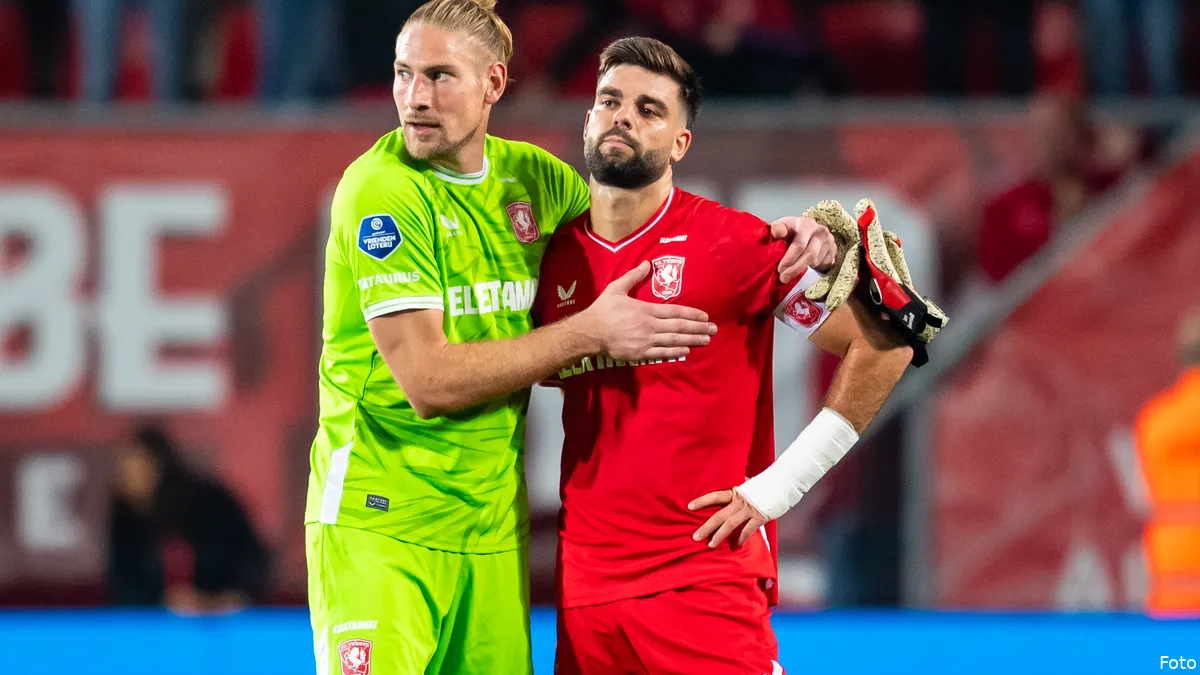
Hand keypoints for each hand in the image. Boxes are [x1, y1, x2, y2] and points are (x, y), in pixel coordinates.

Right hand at [582, 262, 716, 361]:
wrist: (590, 332)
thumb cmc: (603, 310)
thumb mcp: (616, 289)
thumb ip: (633, 277)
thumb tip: (647, 264)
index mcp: (646, 310)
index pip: (675, 312)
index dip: (692, 314)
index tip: (705, 316)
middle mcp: (650, 326)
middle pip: (679, 327)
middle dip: (698, 328)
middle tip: (714, 329)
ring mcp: (646, 341)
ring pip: (674, 341)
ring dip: (692, 340)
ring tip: (706, 340)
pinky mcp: (640, 353)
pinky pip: (662, 353)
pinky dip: (676, 352)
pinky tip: (687, 350)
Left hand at [688, 487, 768, 548]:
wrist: (782, 483)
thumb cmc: (764, 484)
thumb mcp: (748, 483)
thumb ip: (738, 488)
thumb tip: (732, 486)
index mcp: (735, 492)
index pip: (715, 496)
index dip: (702, 501)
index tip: (689, 507)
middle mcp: (739, 501)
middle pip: (718, 515)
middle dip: (706, 527)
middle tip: (695, 537)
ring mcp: (749, 509)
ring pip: (730, 525)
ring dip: (719, 536)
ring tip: (710, 545)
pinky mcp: (760, 517)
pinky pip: (747, 531)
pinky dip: (740, 540)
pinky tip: (735, 546)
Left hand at [769, 216, 836, 283]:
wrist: (807, 229)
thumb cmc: (792, 230)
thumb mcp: (782, 225)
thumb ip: (777, 228)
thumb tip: (779, 232)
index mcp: (807, 224)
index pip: (799, 245)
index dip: (789, 259)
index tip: (780, 269)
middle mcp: (821, 231)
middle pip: (810, 255)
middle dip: (795, 269)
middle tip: (784, 279)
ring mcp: (829, 241)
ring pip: (816, 261)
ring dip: (803, 269)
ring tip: (791, 271)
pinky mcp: (834, 250)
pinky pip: (824, 264)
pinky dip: (814, 268)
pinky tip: (806, 266)